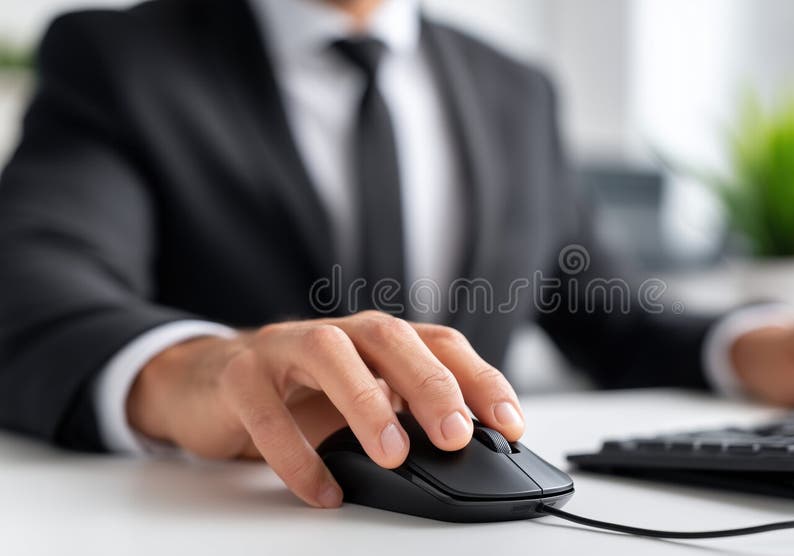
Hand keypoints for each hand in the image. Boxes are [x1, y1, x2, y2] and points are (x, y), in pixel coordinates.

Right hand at [127, 311, 524, 507]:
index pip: (440, 343)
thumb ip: (404, 416)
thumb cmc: (297, 393)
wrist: (206, 381)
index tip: (511, 424)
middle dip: (430, 384)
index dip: (479, 379)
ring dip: (366, 403)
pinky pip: (266, 410)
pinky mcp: (239, 376)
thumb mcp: (360, 401)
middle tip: (455, 434)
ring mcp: (284, 347)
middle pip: (390, 339)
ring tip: (394, 455)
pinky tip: (323, 490)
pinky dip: (296, 454)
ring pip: (329, 354)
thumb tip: (463, 452)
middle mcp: (337, 333)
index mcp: (376, 340)